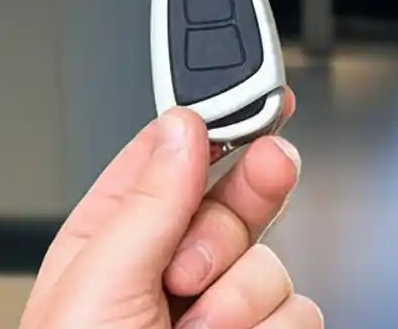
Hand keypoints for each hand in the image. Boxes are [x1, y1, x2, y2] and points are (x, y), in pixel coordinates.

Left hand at [20, 93, 320, 328]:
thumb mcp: (96, 290)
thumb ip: (146, 206)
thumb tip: (184, 130)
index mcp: (111, 241)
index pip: (171, 156)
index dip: (215, 119)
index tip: (255, 91)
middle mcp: (169, 272)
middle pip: (236, 194)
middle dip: (251, 190)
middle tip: (268, 168)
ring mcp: (220, 314)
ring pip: (273, 259)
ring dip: (242, 293)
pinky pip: (302, 311)